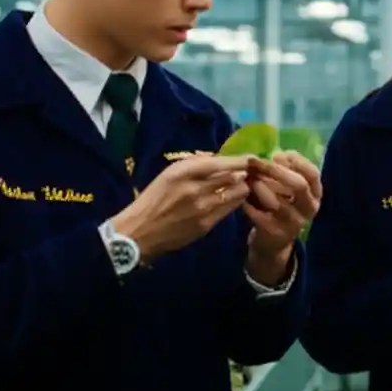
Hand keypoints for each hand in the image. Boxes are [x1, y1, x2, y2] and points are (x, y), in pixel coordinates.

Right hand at [111, 155, 252, 261]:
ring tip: (242, 185)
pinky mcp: (207, 224)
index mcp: (182, 172)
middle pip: (233, 177)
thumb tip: (219, 160)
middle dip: (244, 173)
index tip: (251, 158)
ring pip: (237, 193)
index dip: (239, 160)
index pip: (220, 162)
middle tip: (249, 172)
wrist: (140, 232)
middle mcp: (195, 189)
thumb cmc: (153, 199)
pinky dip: (235, 201)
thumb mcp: (168, 174)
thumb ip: (194, 165)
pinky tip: (232, 199)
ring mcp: (203, 208)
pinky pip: (230, 209)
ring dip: (242, 188)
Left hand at [244, 151, 322, 271]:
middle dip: (275, 170)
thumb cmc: (280, 207)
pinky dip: (248, 203)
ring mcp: (294, 223)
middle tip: (255, 162)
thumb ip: (285, 172)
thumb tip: (272, 153)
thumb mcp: (288, 190)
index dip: (296, 161)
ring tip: (248, 178)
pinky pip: (259, 214)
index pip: (313, 173)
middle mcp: (309, 209)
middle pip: (298, 185)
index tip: (277, 154)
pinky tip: (242, 197)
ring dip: (259, 186)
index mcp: (315, 194)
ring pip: (276, 200)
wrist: (273, 243)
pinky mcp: (276, 233)